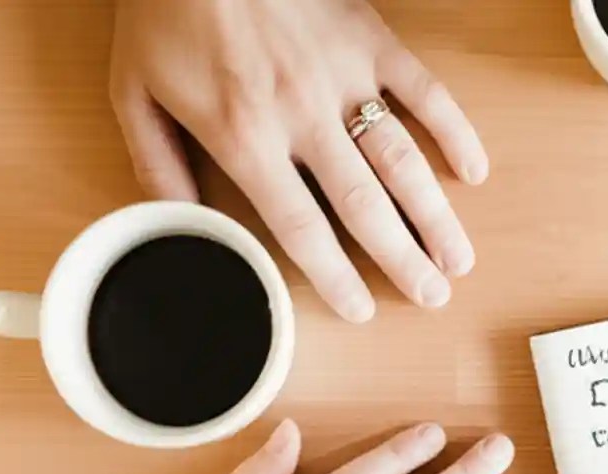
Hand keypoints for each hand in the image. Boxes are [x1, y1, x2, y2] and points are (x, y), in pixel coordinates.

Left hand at [110, 0, 488, 321]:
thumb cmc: (166, 10)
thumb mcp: (133, 92)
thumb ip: (157, 165)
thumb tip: (179, 224)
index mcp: (244, 135)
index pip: (300, 225)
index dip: (335, 275)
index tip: (361, 309)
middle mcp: (302, 114)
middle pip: (364, 204)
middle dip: (403, 259)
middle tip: (433, 297)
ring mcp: (344, 76)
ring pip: (401, 159)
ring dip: (435, 213)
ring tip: (459, 258)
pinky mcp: (371, 39)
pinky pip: (425, 91)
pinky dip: (454, 131)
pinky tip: (474, 170)